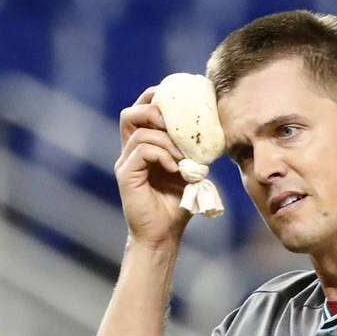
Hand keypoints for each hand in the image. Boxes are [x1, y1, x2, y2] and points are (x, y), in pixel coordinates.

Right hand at [114, 87, 191, 246]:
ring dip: (166, 140)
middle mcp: (130, 152)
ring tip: (182, 157)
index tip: (177, 100)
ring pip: (140, 132)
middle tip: (174, 124)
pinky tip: (175, 168)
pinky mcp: (126, 175)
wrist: (163, 235)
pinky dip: (162, 154)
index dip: (154, 99)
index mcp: (143, 149)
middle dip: (153, 111)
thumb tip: (211, 134)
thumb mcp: (190, 174)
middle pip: (130, 114)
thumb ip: (192, 153)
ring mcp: (126, 163)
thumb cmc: (177, 207)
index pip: (141, 112)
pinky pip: (142, 150)